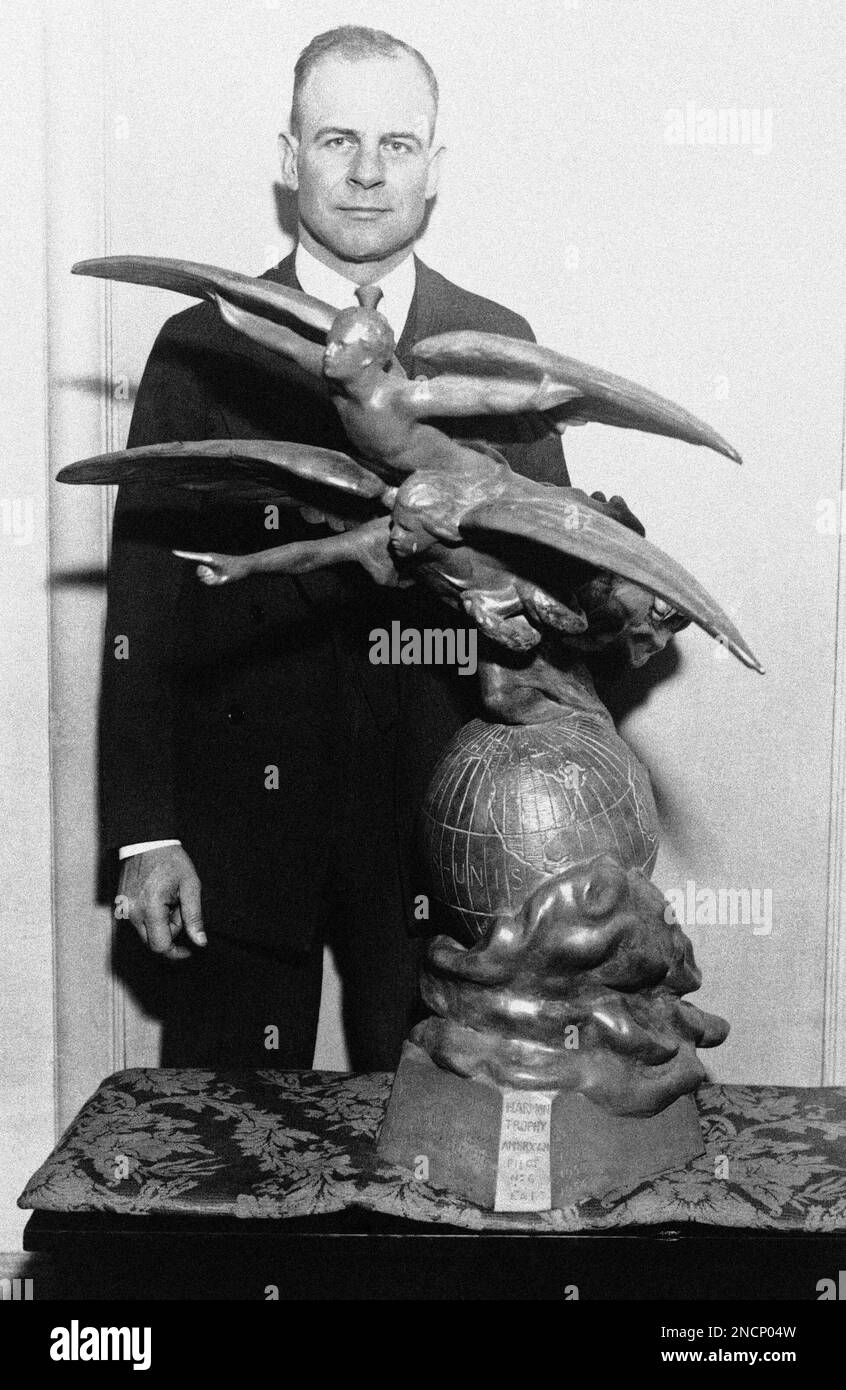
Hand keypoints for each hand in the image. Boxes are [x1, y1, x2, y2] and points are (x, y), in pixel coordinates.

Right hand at [117, 845, 205, 960]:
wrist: (147, 842)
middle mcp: (133, 912)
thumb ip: (194, 916)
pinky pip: (138, 922)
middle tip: (179, 909)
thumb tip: (200, 942)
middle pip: (152, 942)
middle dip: (170, 933)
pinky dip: (150, 917)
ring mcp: (124, 909)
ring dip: (160, 924)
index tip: (190, 947)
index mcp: (150, 908)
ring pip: (145, 932)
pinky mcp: (121, 905)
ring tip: (169, 901)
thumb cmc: (171, 861)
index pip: (161, 946)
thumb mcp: (190, 886)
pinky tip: (158, 899)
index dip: (177, 951)